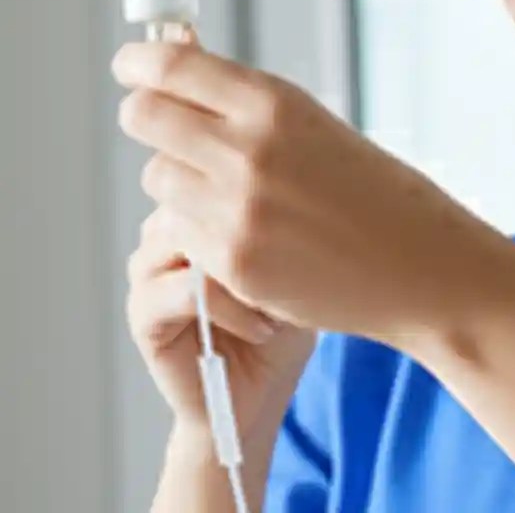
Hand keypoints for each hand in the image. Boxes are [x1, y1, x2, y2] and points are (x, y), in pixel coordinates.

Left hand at [112, 30, 460, 340]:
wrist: (424, 267)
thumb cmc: (381, 197)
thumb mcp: (317, 129)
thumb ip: (247, 106)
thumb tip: (181, 63)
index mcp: (275, 104)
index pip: (170, 66)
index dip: (139, 64)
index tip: (131, 67)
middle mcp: (247, 150)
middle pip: (142, 116)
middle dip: (148, 118)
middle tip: (169, 130)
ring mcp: (235, 209)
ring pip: (157, 179)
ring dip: (179, 182)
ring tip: (229, 195)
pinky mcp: (232, 261)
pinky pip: (180, 232)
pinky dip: (201, 231)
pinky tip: (247, 236)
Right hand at [127, 206, 315, 433]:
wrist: (257, 397)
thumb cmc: (284, 329)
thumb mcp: (300, 265)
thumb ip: (291, 224)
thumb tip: (316, 187)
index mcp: (200, 212)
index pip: (213, 169)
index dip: (259, 191)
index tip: (308, 228)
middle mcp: (167, 234)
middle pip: (197, 196)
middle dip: (251, 228)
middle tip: (296, 265)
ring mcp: (150, 271)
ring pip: (186, 237)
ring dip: (243, 268)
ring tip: (281, 302)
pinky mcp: (145, 314)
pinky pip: (183, 289)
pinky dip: (231, 306)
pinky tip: (263, 328)